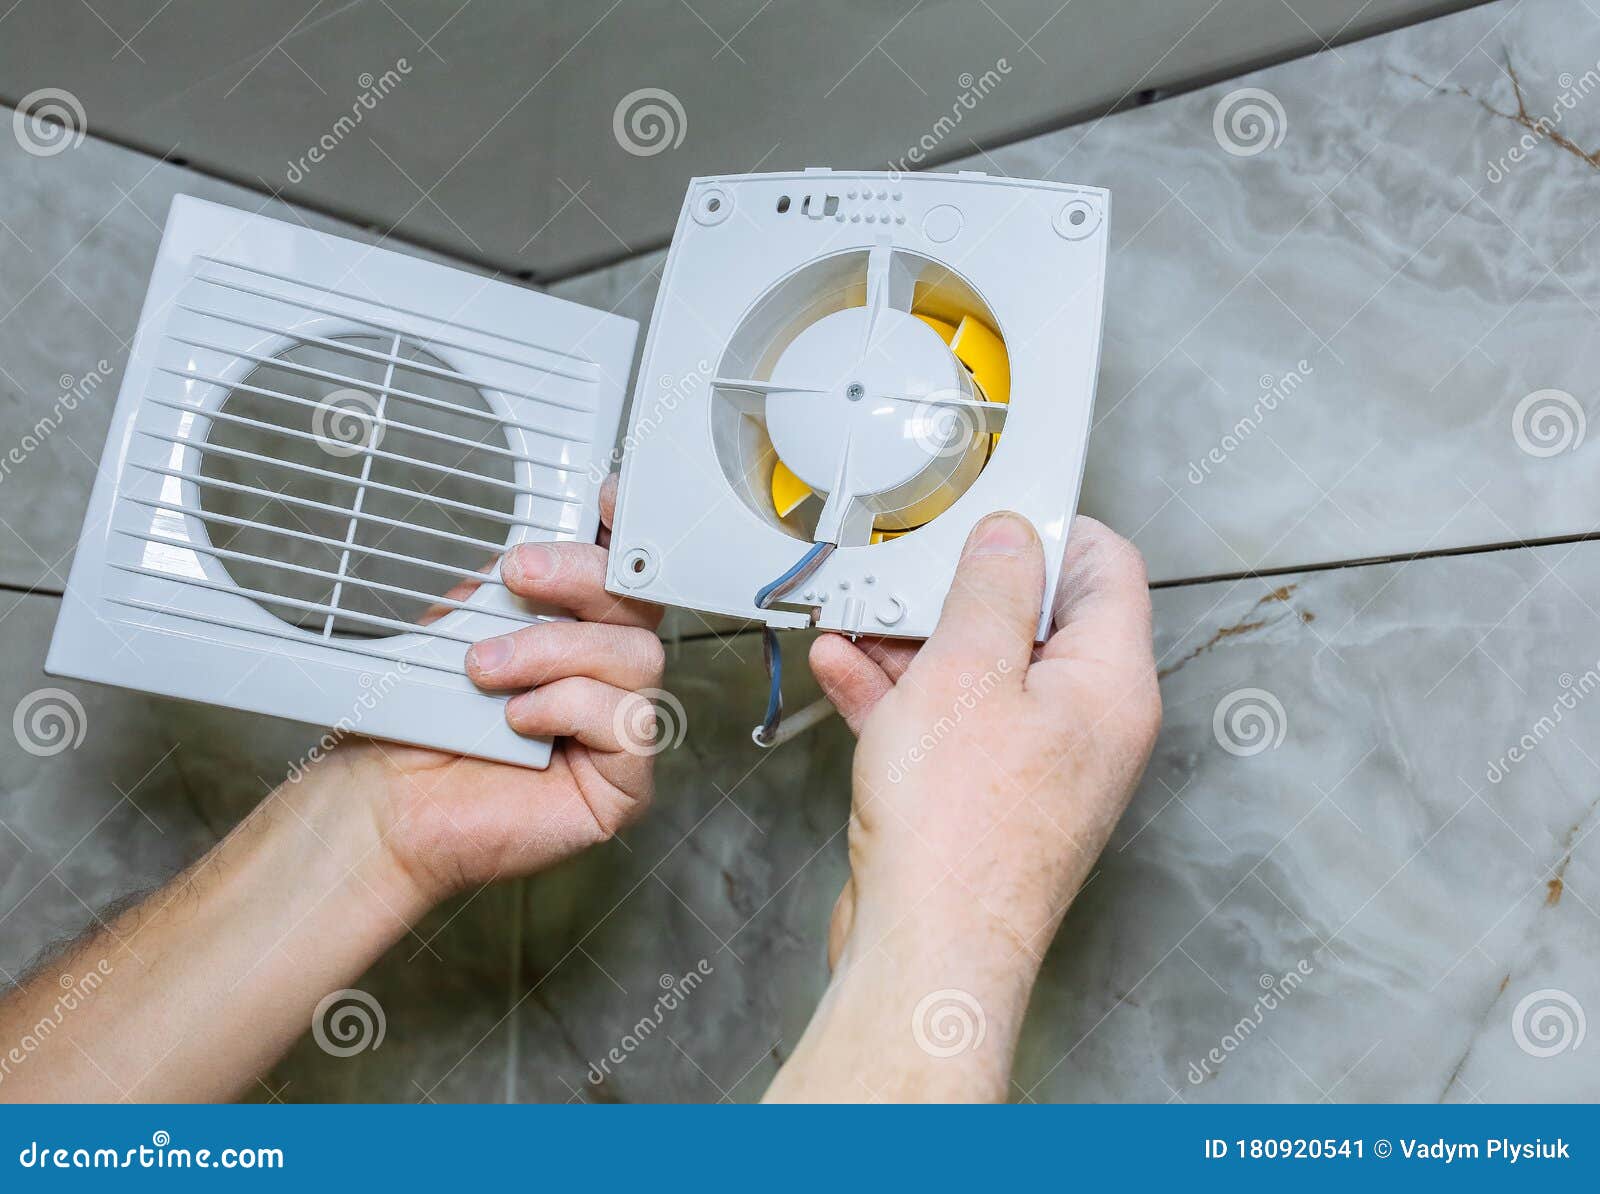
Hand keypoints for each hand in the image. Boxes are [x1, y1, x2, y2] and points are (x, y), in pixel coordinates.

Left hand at [329, 475, 664, 910]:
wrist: (383, 798)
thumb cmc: (420, 721)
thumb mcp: (463, 626)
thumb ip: (512, 588)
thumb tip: (542, 543)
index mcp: (575, 630)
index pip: (624, 573)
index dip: (628, 530)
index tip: (604, 498)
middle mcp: (605, 675)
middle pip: (641, 604)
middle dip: (580, 577)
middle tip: (516, 575)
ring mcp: (619, 729)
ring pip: (638, 658)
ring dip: (554, 651)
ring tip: (487, 670)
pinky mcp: (623, 783)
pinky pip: (629, 721)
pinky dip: (568, 706)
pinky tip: (518, 720)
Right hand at [768, 512, 1158, 1100]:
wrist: (925, 950)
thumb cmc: (960, 833)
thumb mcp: (968, 671)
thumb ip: (991, 589)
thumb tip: (1009, 535)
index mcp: (1110, 685)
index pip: (1105, 568)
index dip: (1047, 529)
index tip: (989, 509)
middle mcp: (1085, 724)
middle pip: (1034, 619)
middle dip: (959, 587)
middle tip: (905, 565)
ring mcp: (1035, 764)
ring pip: (981, 671)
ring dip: (916, 639)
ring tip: (858, 611)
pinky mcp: (984, 796)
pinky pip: (947, 722)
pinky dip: (900, 693)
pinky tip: (845, 670)